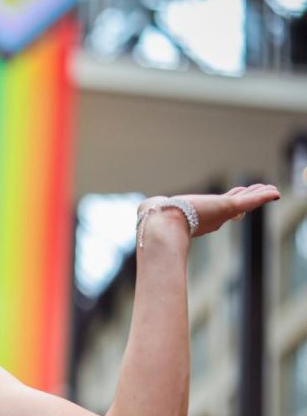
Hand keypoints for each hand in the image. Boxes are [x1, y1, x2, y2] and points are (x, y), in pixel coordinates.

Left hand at [144, 184, 280, 238]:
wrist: (163, 225)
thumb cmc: (156, 221)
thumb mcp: (156, 212)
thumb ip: (152, 211)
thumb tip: (141, 209)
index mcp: (199, 219)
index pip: (218, 211)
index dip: (227, 206)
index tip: (235, 205)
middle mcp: (213, 218)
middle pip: (234, 206)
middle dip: (245, 199)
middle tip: (258, 193)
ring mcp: (222, 213)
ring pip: (246, 202)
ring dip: (258, 195)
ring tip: (271, 190)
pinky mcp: (228, 206)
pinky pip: (252, 201)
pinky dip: (263, 196)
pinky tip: (275, 192)